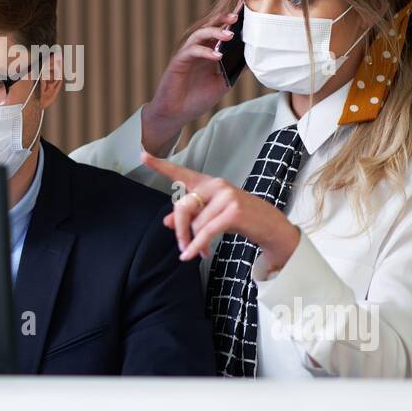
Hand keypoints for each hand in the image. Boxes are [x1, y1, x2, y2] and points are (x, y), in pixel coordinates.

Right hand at [140, 10, 238, 154]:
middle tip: (236, 17)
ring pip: (199, 35)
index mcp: (209, 53)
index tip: (244, 11)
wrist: (176, 113)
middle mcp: (198, 50)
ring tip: (229, 35)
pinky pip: (191, 51)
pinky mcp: (178, 62)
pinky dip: (204, 51)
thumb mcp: (222, 84)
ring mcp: (188, 55)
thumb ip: (234, 70)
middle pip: (209, 27)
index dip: (230, 21)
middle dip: (222, 20)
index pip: (220, 32)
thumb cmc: (196, 99)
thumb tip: (253, 59)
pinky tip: (217, 56)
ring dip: (214, 32)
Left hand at [140, 151, 300, 270]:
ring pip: (195, 223)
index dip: (160, 164)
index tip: (142, 154)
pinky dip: (196, 246)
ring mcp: (226, 196)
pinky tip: (190, 255)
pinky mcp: (233, 211)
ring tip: (198, 251)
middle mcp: (215, 185)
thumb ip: (189, 216)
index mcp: (207, 183)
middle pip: (182, 207)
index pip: (180, 173)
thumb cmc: (238, 217)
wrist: (269, 225)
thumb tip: (164, 222)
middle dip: (179, 230)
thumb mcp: (211, 214)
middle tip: (181, 245)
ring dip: (192, 242)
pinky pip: (206, 232)